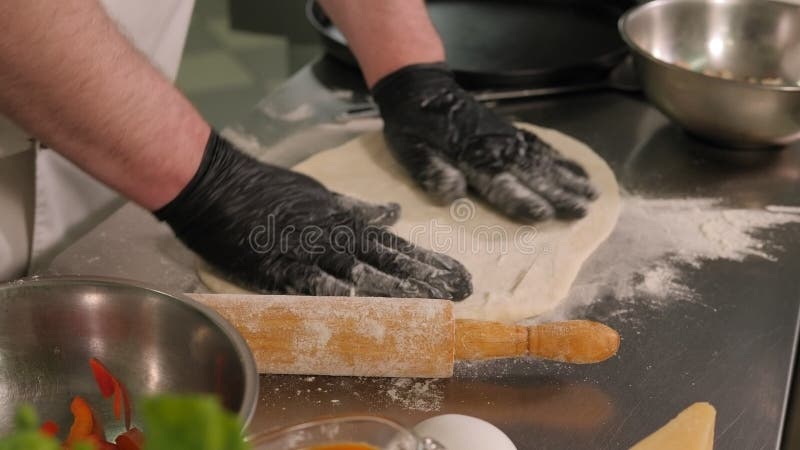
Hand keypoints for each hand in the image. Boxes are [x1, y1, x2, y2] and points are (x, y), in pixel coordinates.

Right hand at [155, 131, 471, 299]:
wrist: (219, 186)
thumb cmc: (268, 189)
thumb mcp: (321, 194)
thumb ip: (358, 208)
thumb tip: (393, 214)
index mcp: (346, 221)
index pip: (397, 246)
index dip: (429, 263)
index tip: (458, 277)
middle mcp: (336, 238)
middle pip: (390, 263)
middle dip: (427, 279)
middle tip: (463, 294)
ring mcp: (310, 254)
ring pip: (362, 277)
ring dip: (398, 293)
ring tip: (432, 308)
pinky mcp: (280, 271)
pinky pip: (316, 289)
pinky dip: (343, 300)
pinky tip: (368, 314)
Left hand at [372, 63, 597, 220]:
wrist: (421, 90)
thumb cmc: (413, 129)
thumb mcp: (411, 152)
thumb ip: (432, 172)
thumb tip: (453, 193)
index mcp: (470, 158)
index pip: (501, 183)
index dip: (522, 200)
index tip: (545, 215)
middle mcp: (495, 147)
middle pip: (532, 173)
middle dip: (559, 193)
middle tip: (584, 211)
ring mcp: (506, 137)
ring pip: (543, 160)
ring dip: (568, 178)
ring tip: (591, 195)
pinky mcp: (510, 131)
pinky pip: (541, 146)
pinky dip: (561, 159)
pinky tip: (577, 170)